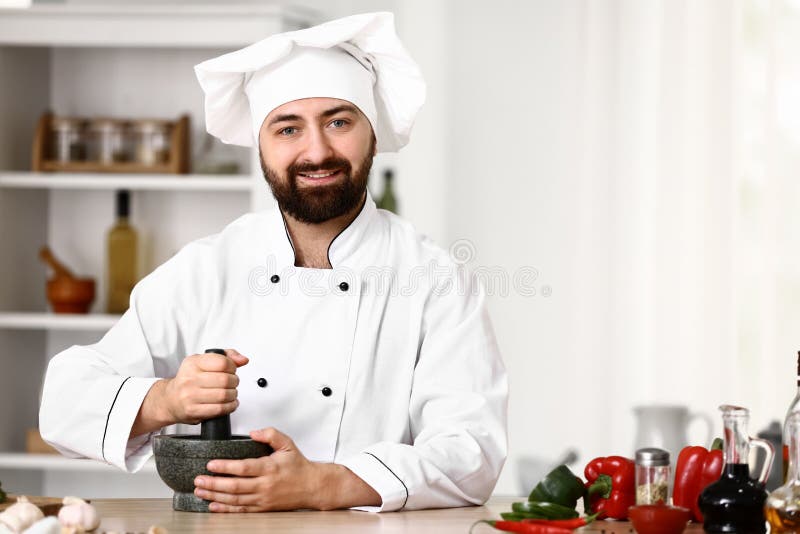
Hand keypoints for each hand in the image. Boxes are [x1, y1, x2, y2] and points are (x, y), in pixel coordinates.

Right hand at [162, 349, 248, 424]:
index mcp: (193, 363)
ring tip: (230, 393)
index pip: (222, 362)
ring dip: (233, 395)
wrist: (170, 400)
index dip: (233, 367)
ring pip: (224, 395)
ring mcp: (190, 396)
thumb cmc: (190, 380)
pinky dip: (230, 406)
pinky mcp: (193, 411)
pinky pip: (219, 409)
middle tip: (232, 383)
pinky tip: (229, 403)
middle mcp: (189, 379)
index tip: (232, 370)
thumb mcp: (203, 362)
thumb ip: (226, 356)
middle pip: (225, 380)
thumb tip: (243, 360)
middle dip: (234, 382)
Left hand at [193, 427, 380, 511]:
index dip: (225, 467)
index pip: (243, 468)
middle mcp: (265, 485)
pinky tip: (214, 506)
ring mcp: (263, 498)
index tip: (211, 464)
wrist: (312, 486)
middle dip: (214, 484)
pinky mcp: (262, 508)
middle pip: (234, 486)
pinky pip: (241, 510)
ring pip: (235, 499)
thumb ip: (270, 434)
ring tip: (201, 492)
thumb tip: (254, 432)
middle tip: (199, 480)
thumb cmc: (299, 466)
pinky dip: (225, 509)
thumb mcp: (287, 444)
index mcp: (269, 468)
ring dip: (215, 496)